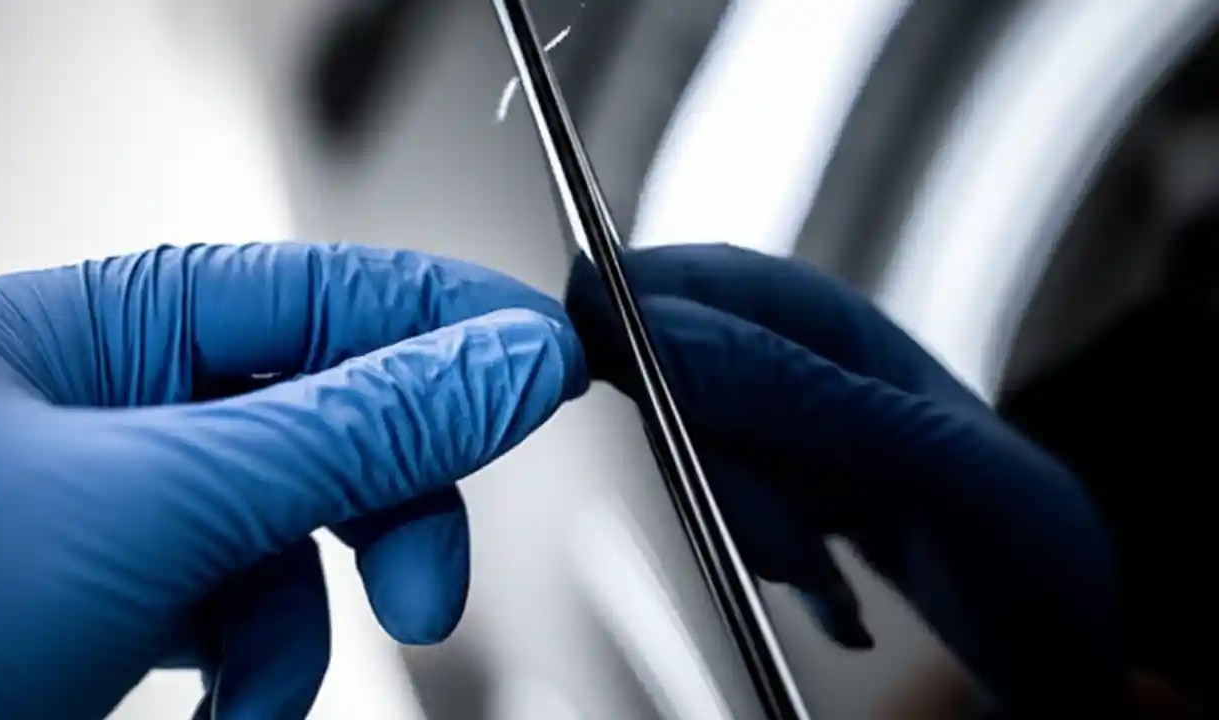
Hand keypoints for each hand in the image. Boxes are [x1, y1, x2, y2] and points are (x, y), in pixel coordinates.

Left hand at [0, 243, 586, 717]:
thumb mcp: (162, 504)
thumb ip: (355, 428)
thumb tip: (507, 360)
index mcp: (117, 330)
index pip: (338, 293)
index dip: (454, 326)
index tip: (552, 369)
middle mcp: (130, 408)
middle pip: (337, 420)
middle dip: (388, 510)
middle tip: (426, 588)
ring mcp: (136, 511)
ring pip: (305, 537)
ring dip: (308, 627)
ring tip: (258, 694)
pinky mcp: (137, 602)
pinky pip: (253, 615)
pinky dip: (260, 675)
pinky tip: (227, 710)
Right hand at [566, 244, 1128, 717]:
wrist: (1058, 638)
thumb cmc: (1033, 543)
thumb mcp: (935, 460)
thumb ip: (806, 394)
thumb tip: (676, 339)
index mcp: (843, 331)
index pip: (710, 285)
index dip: (641, 309)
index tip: (586, 348)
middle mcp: (806, 376)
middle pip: (686, 379)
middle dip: (717, 466)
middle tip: (781, 539)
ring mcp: (790, 443)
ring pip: (702, 460)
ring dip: (751, 530)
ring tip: (826, 576)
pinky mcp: (787, 506)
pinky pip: (728, 519)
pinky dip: (770, 564)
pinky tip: (836, 598)